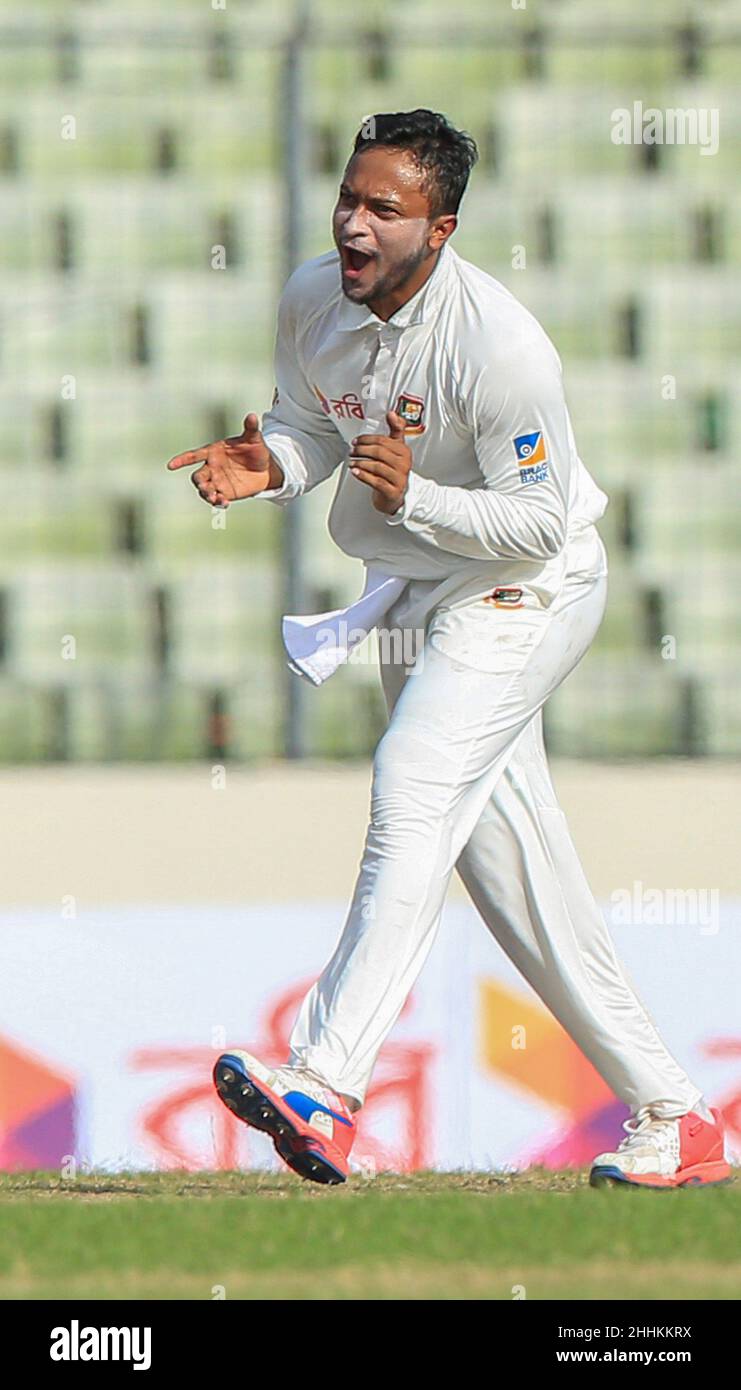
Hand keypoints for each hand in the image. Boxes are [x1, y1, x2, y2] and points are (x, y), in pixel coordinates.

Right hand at [166, 413, 283, 506]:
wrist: (266, 469)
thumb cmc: (256, 451)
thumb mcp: (254, 439)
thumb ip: (250, 429)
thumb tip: (252, 416)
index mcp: (213, 452)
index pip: (194, 455)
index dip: (182, 460)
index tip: (171, 465)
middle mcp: (212, 467)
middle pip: (197, 476)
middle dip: (199, 482)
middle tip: (205, 487)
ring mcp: (217, 481)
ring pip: (204, 489)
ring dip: (206, 494)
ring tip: (215, 498)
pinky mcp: (225, 493)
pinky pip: (216, 499)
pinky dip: (217, 502)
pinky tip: (224, 503)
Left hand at [349, 410, 411, 514]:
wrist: (396, 496)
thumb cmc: (393, 470)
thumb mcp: (396, 449)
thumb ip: (395, 430)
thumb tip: (392, 413)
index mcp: (404, 451)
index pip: (383, 441)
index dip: (367, 439)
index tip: (356, 441)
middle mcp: (404, 464)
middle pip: (379, 452)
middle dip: (362, 450)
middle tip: (352, 451)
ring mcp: (399, 478)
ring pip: (377, 466)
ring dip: (360, 463)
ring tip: (351, 462)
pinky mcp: (393, 491)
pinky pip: (376, 481)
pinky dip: (363, 476)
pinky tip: (355, 472)